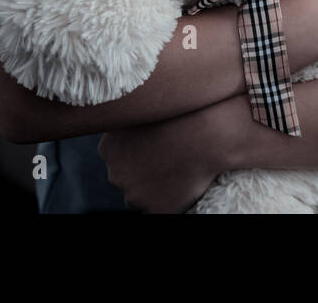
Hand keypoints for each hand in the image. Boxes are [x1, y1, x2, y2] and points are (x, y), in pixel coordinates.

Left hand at [98, 99, 235, 212]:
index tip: (156, 145)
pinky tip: (184, 182)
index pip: (117, 158)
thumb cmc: (183, 113)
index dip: (138, 152)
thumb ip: (134, 116)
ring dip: (153, 187)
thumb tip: (128, 110)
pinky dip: (169, 201)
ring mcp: (134, 195)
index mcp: (108, 148)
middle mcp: (115, 174)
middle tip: (168, 156)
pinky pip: (159, 210)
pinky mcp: (155, 210)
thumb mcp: (149, 107)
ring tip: (179, 168)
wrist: (209, 133)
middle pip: (125, 177)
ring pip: (139, 196)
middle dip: (142, 171)